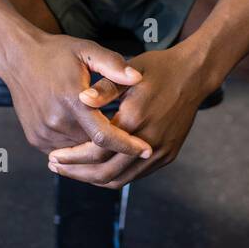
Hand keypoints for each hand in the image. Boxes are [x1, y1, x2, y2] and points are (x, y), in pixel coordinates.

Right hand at [2, 31, 153, 160]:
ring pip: (80, 152)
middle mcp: (56, 121)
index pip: (105, 135)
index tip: (147, 151)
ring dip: (96, 148)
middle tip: (136, 142)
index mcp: (72, 100)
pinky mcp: (35, 139)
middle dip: (115, 147)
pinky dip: (79, 147)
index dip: (128, 146)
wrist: (17, 58)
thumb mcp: (86, 50)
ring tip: (115, 138)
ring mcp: (43, 133)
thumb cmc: (56, 52)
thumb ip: (113, 64)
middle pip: (94, 147)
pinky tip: (89, 134)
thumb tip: (138, 78)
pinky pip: (65, 151)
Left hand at [46, 41, 212, 188]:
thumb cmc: (158, 68)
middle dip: (78, 173)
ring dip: (94, 178)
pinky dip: (114, 175)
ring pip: (121, 179)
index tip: (54, 158)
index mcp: (135, 119)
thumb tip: (81, 99)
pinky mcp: (168, 155)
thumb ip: (105, 88)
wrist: (194, 74)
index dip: (73, 158)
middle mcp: (149, 141)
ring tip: (73, 171)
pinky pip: (136, 175)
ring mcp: (161, 151)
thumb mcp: (130, 71)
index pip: (97, 151)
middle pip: (106, 172)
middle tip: (56, 167)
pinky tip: (98, 167)